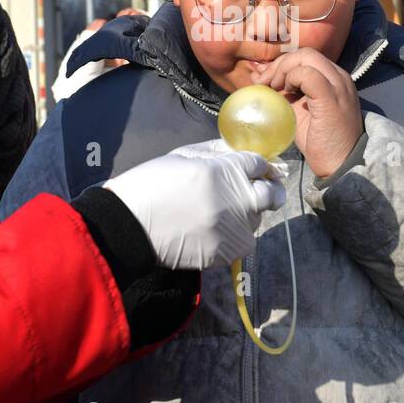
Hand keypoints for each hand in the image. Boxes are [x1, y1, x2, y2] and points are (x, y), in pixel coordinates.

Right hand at [103, 140, 285, 269]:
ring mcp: (235, 228)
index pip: (259, 164)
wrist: (131, 225)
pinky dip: (235, 236)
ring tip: (222, 213)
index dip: (261, 166)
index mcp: (226, 169)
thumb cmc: (152, 185)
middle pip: (272, 194)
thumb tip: (238, 150)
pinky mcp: (228, 252)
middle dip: (270, 189)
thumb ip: (216, 152)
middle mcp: (238, 199)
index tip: (261, 171)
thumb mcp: (183, 156)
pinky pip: (243, 242)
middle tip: (260, 191)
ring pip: (257, 219)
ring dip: (248, 214)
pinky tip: (214, 231)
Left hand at [251, 48, 363, 177]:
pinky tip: (285, 93)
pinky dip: (291, 78)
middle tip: (264, 84)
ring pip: (306, 57)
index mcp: (334, 79)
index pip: (306, 58)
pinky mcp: (331, 97)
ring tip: (273, 89)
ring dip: (282, 70)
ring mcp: (338, 85)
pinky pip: (307, 74)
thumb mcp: (300, 112)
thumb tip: (259, 79)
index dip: (282, 65)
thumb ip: (285, 94)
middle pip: (305, 53)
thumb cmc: (321, 142)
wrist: (343, 165)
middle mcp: (339, 77)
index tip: (265, 82)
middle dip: (279, 65)